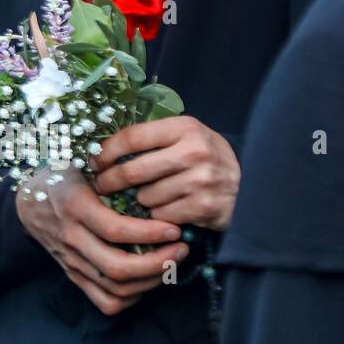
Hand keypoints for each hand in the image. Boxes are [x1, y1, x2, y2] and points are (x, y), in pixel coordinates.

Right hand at [15, 166, 189, 315]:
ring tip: (170, 264)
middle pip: (117, 268)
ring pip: (116, 289)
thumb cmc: (61, 179)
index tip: (175, 229)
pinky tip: (146, 280)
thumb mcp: (80, 166)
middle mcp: (71, 238)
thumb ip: (111, 171)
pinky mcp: (73, 276)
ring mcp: (71, 261)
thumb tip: (154, 172)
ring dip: (150, 282)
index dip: (150, 233)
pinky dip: (131, 298)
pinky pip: (105, 301)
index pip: (115, 230)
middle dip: (158, 263)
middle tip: (180, 249)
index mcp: (74, 207)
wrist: (26, 203)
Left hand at [91, 116, 239, 230]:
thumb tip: (102, 149)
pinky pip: (162, 216)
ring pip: (146, 197)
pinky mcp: (205, 207)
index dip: (106, 151)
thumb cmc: (205, 157)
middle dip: (110, 181)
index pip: (132, 137)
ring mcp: (201, 181)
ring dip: (139, 200)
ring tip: (147, 195)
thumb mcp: (184, 136)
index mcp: (184, 128)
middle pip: (133, 171)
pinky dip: (158, 215)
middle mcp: (194, 152)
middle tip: (101, 186)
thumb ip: (152, 138)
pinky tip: (166, 208)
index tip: (93, 161)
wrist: (250, 185)